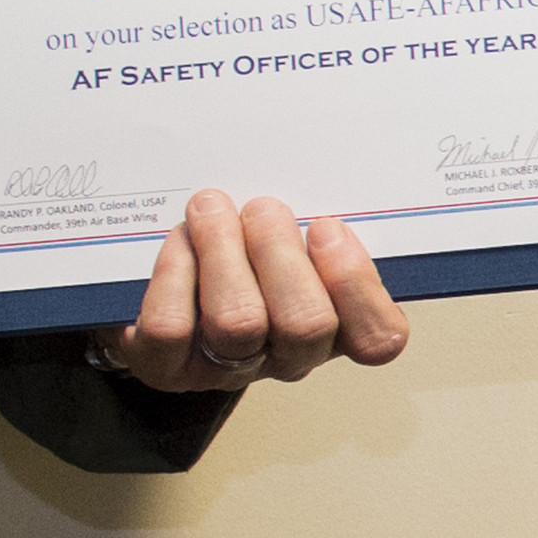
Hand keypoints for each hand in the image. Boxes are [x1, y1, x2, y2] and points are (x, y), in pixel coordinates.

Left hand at [91, 192, 409, 392]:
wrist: (158, 288)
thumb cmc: (240, 249)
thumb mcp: (288, 232)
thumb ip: (309, 218)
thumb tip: (311, 169)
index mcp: (334, 328)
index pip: (378, 338)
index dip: (356, 283)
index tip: (326, 226)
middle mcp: (286, 358)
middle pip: (306, 325)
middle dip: (280, 252)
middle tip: (261, 208)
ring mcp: (226, 368)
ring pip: (239, 324)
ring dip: (224, 252)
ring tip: (211, 209)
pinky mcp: (166, 367)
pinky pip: (172, 326)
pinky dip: (174, 272)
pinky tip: (178, 239)